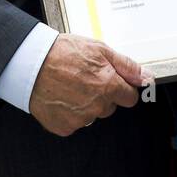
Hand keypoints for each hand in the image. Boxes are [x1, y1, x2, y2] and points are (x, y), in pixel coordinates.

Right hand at [28, 33, 153, 135]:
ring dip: (85, 104)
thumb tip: (145, 77)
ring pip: (92, 115)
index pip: (130, 98)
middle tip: (84, 79)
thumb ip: (126, 66)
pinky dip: (68, 113)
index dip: (121, 88)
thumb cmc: (62, 53)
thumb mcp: (99, 49)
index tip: (112, 82)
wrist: (30, 63)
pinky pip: (74, 123)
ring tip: (69, 86)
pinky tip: (60, 97)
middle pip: (110, 107)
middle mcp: (96, 106)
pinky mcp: (64, 127)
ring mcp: (80, 119)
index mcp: (108, 87)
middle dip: (102, 95)